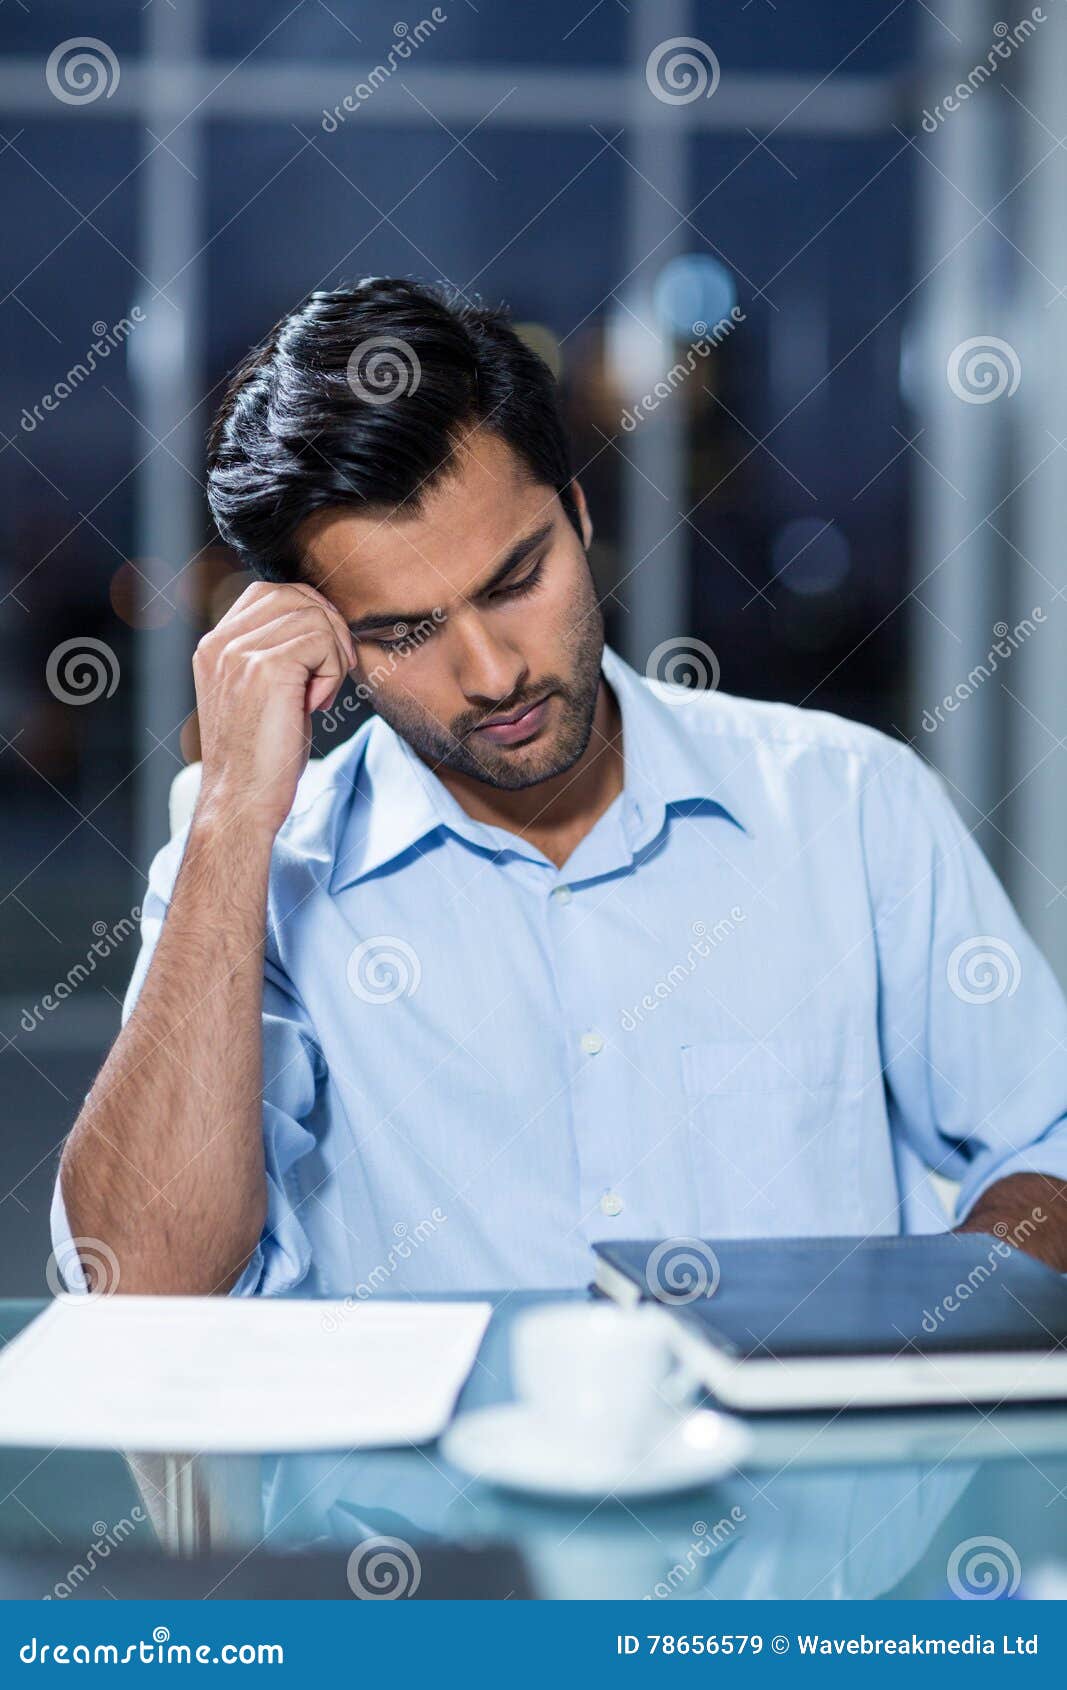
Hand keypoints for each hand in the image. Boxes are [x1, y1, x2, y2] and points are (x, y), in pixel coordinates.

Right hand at [191, 580, 354, 837]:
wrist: (241, 801)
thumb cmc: (260, 755)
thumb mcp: (259, 692)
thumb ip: (273, 652)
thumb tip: (321, 619)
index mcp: (214, 644)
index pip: (270, 591)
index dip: (309, 612)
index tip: (323, 654)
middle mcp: (221, 642)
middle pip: (295, 596)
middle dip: (329, 629)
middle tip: (333, 672)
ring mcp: (239, 652)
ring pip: (314, 616)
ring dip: (333, 655)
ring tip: (319, 695)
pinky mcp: (266, 668)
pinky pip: (322, 642)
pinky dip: (333, 673)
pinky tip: (316, 705)